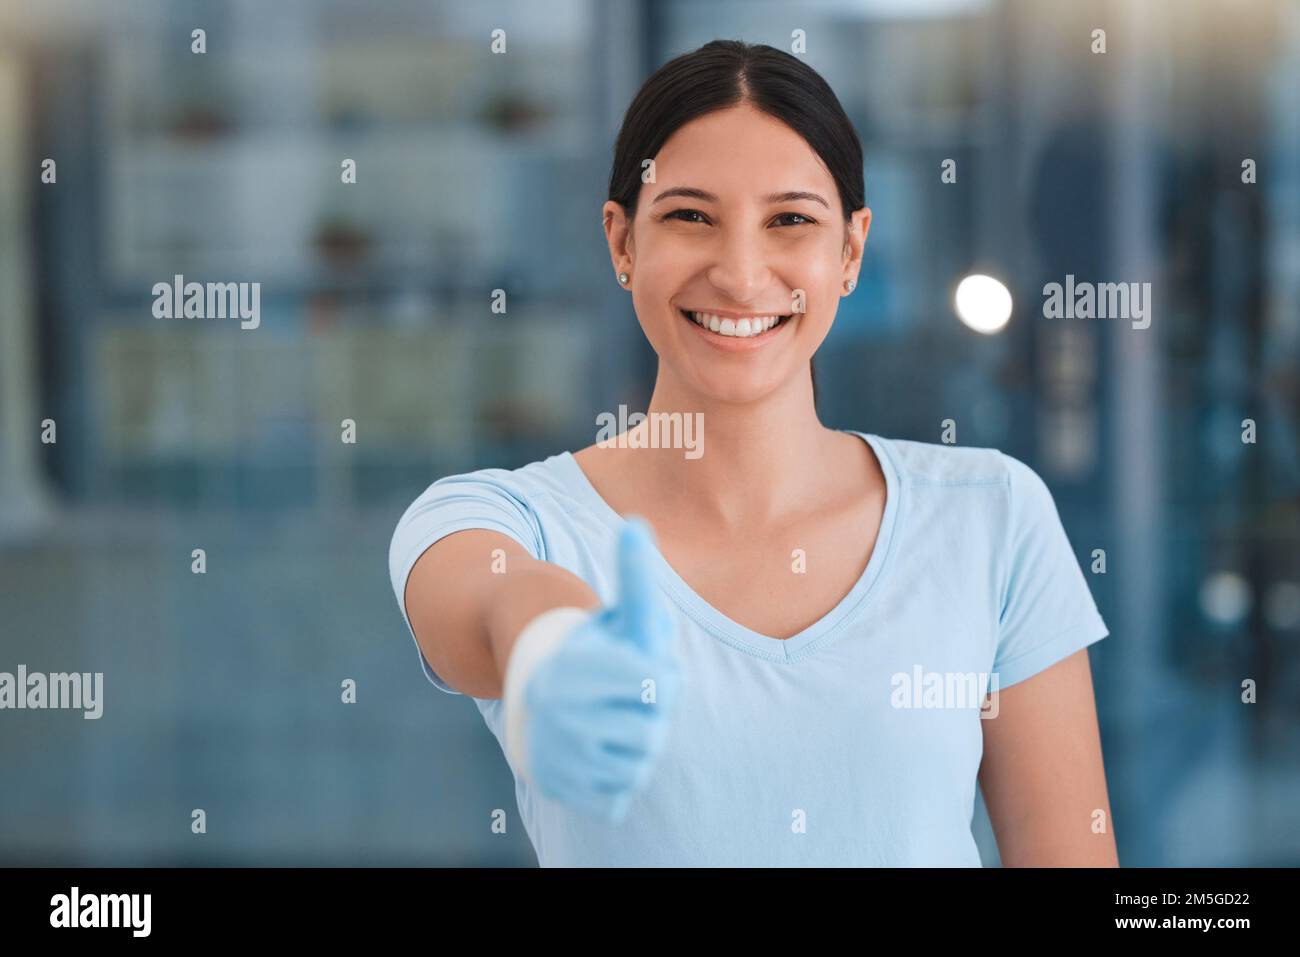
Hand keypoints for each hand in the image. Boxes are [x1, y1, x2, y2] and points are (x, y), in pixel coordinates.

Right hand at [523, 516, 682, 822]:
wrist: (536, 702)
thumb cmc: (597, 655)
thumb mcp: (617, 619)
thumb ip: (635, 582)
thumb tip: (637, 526)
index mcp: (578, 662)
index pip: (658, 681)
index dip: (663, 677)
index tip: (652, 672)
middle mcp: (559, 707)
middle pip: (655, 727)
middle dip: (654, 716)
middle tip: (630, 702)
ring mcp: (554, 748)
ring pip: (639, 764)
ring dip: (638, 749)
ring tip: (615, 727)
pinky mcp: (552, 786)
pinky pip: (617, 796)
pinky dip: (616, 781)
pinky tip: (598, 757)